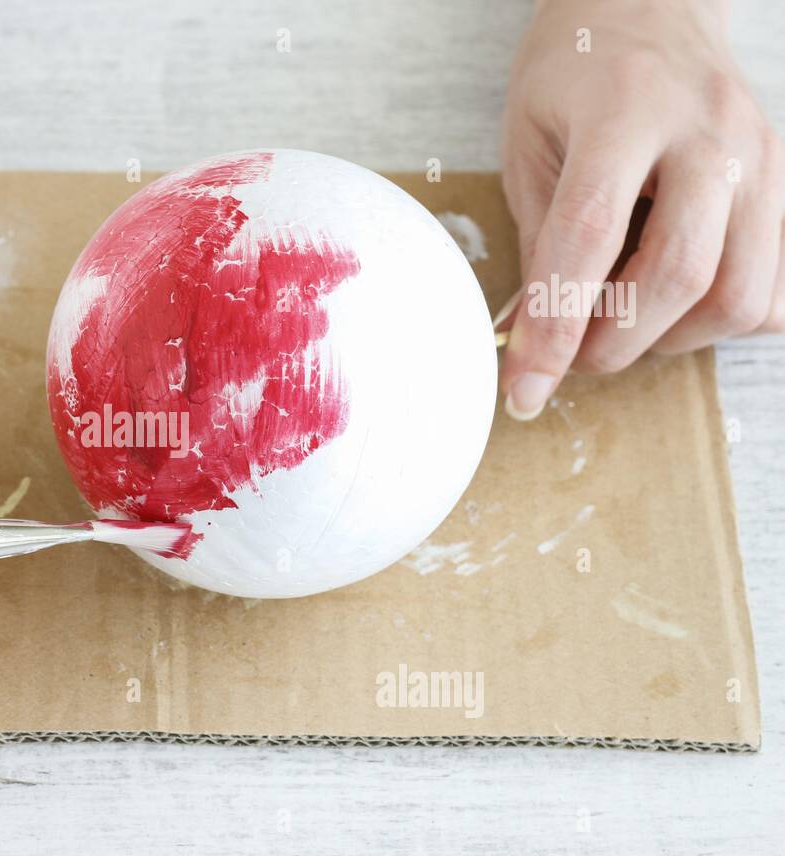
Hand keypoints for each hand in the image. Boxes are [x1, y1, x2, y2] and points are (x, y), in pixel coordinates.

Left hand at [500, 0, 783, 418]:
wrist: (649, 5)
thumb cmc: (575, 75)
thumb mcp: (530, 145)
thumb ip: (536, 244)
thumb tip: (527, 342)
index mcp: (624, 112)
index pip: (588, 239)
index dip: (554, 329)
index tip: (523, 390)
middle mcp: (708, 133)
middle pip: (679, 275)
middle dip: (614, 342)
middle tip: (574, 350)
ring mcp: (760, 156)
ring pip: (740, 295)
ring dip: (672, 338)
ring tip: (625, 319)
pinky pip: (778, 288)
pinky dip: (725, 319)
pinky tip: (679, 302)